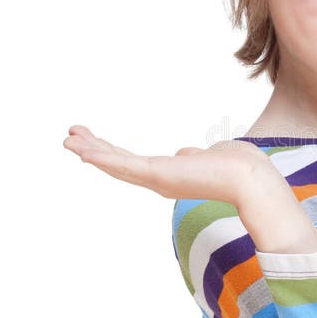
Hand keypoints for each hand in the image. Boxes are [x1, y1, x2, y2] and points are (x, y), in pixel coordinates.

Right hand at [62, 124, 272, 205]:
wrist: (249, 177)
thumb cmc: (235, 166)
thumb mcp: (205, 157)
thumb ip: (189, 157)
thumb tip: (183, 153)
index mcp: (168, 176)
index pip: (132, 163)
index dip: (110, 153)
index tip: (92, 142)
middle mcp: (159, 181)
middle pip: (118, 164)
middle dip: (93, 150)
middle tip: (69, 137)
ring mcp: (157, 180)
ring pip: (115, 165)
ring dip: (90, 152)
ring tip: (67, 140)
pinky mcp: (159, 175)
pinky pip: (124, 166)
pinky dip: (102, 158)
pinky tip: (84, 150)